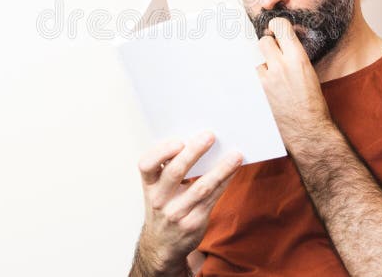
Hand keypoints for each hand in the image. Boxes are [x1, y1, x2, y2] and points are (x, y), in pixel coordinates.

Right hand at [135, 132, 241, 274]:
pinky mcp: (194, 222)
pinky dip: (225, 182)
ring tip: (235, 155)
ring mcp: (176, 213)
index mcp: (149, 186)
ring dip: (220, 169)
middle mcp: (159, 200)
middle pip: (175, 172)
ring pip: (201, 187)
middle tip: (209, 136)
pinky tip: (233, 171)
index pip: (146, 165)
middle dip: (193, 152)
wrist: (162, 246)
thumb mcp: (157, 190)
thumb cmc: (163, 207)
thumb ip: (168, 169)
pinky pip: (213, 198)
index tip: (179, 141)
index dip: (161, 152)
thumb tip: (196, 141)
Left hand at [256, 17, 331, 149]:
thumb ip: (295, 57)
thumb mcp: (309, 73)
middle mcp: (280, 66)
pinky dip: (259, 82)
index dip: (277, 26)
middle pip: (264, 41)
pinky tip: (268, 92)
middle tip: (274, 57)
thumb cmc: (313, 104)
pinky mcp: (257, 92)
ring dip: (263, 67)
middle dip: (268, 47)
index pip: (281, 27)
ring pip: (257, 61)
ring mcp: (266, 79)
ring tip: (274, 81)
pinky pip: (254, 78)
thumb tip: (282, 45)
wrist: (308, 130)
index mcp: (297, 58)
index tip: (275, 28)